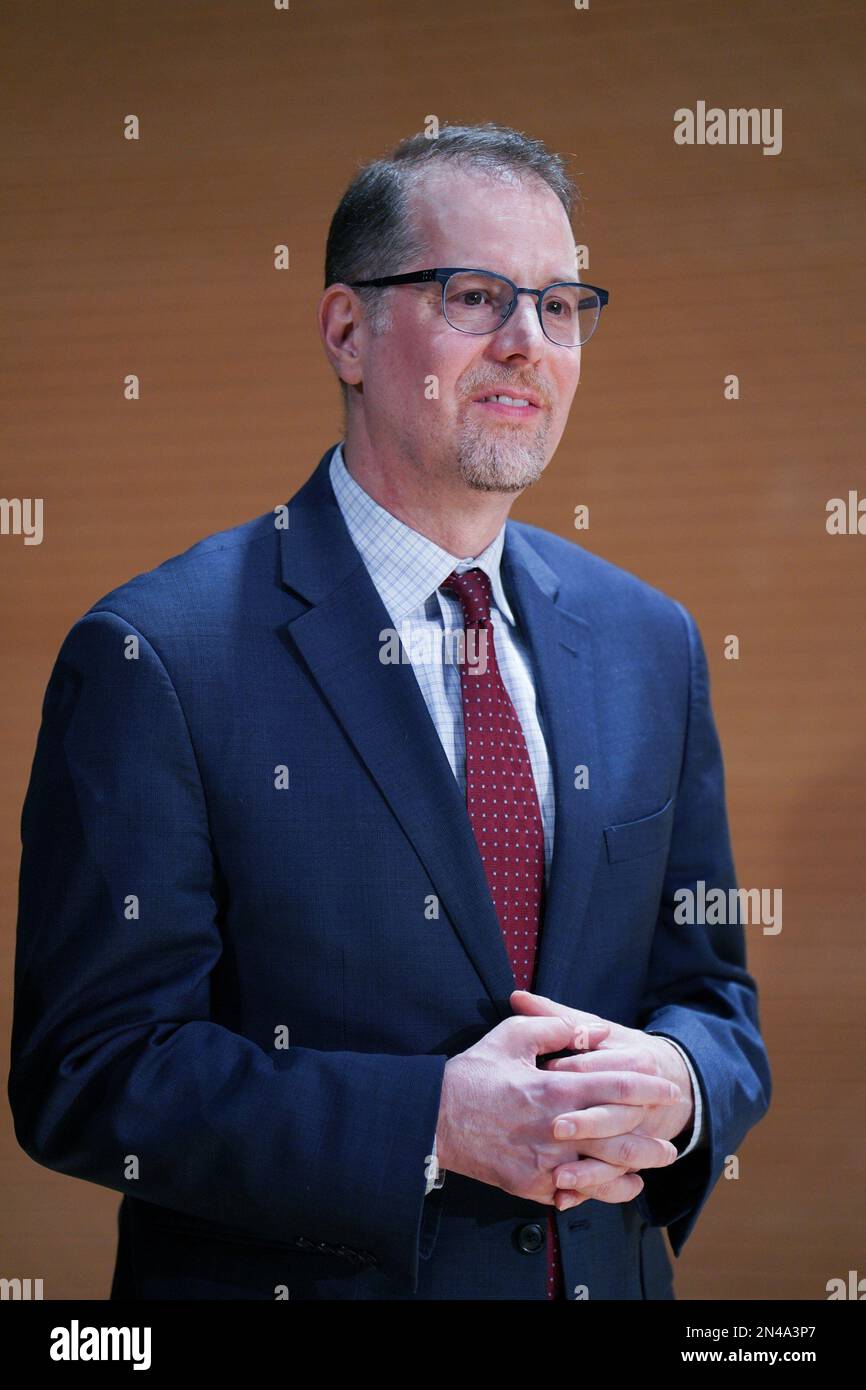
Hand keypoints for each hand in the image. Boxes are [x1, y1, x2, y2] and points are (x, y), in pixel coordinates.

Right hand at [434, 1011, 683, 1207]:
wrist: (433, 1119)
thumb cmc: (472, 1074)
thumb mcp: (510, 1036)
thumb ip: (553, 1026)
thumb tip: (591, 1030)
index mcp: (554, 1088)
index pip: (615, 1086)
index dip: (646, 1085)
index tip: (667, 1083)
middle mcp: (556, 1129)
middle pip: (620, 1135)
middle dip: (653, 1133)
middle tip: (674, 1130)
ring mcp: (545, 1162)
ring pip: (605, 1169)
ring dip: (637, 1166)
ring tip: (658, 1162)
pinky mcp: (532, 1185)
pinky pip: (577, 1190)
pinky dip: (602, 1188)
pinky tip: (619, 1184)